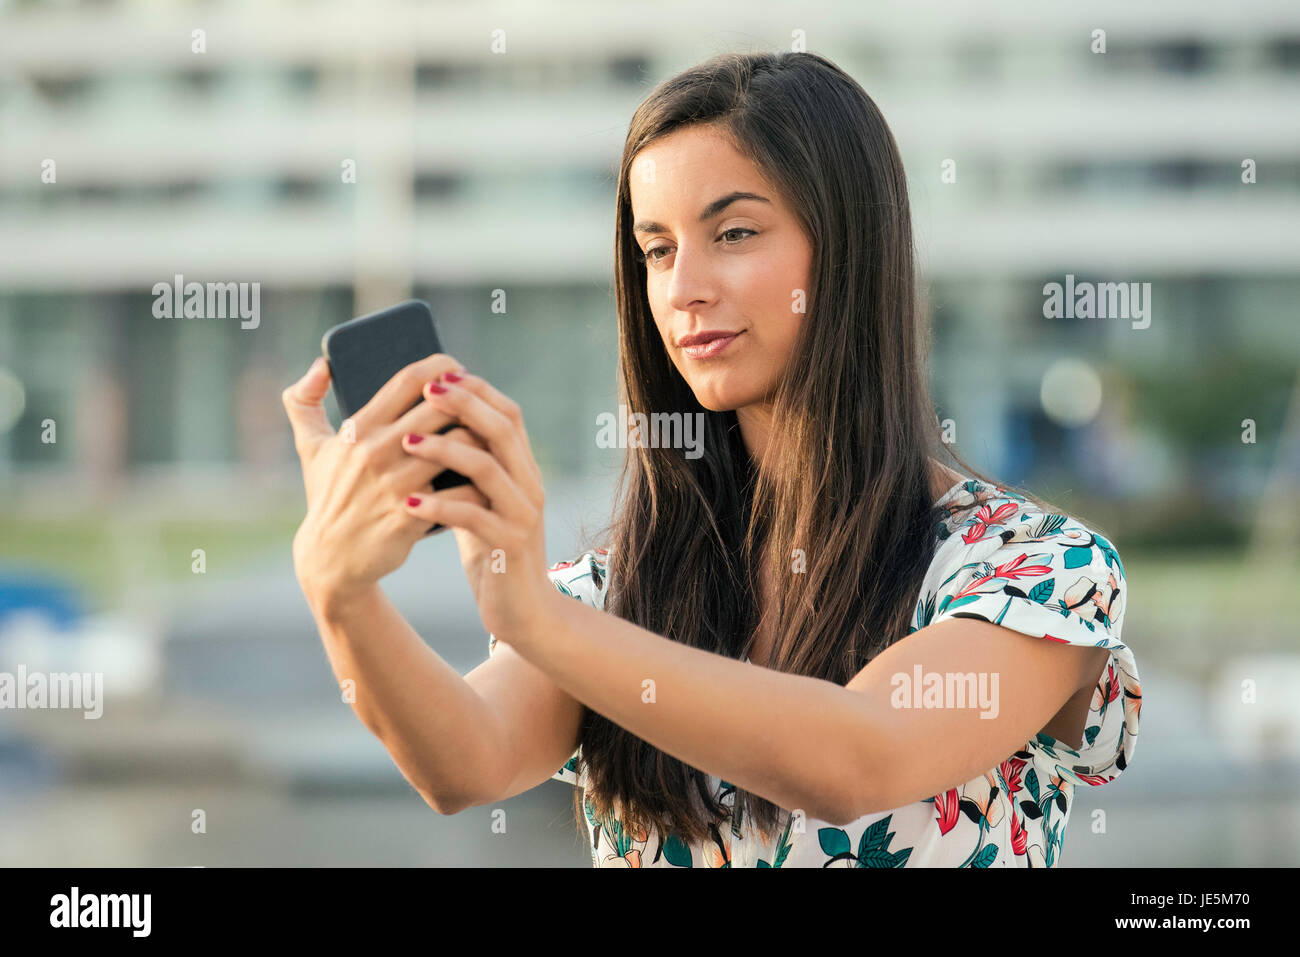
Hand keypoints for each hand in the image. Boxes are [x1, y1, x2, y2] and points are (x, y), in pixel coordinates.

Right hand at [281, 352, 488, 610]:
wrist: (331, 559)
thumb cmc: (328, 497)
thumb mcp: (310, 448)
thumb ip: (304, 402)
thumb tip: (321, 363)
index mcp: (357, 429)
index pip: (408, 380)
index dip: (440, 366)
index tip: (457, 367)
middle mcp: (376, 452)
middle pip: (440, 408)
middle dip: (468, 400)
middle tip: (483, 402)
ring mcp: (394, 484)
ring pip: (459, 444)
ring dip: (480, 438)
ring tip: (490, 438)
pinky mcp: (411, 515)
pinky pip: (461, 488)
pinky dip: (479, 479)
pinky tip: (490, 476)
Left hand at [396, 368, 556, 646]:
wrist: (521, 609)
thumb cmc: (491, 549)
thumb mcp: (479, 500)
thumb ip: (463, 469)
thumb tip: (422, 429)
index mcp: (522, 468)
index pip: (508, 412)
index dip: (477, 390)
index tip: (439, 373)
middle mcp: (529, 484)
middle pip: (503, 429)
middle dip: (463, 404)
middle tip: (425, 391)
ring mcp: (524, 514)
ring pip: (488, 468)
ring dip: (445, 450)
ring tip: (406, 442)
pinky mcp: (511, 546)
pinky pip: (476, 517)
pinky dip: (441, 506)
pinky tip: (411, 504)